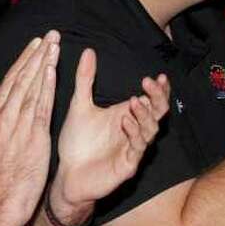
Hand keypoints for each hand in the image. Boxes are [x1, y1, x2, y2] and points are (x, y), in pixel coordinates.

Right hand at [0, 31, 59, 225]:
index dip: (24, 61)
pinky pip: (40, 105)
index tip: (36, 44)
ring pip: (31, 87)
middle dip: (37, 54)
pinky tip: (53, 70)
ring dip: (44, 63)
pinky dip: (46, 85)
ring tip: (55, 44)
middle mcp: (1, 117)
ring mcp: (16, 125)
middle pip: (22, 78)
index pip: (10, 81)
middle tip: (51, 35)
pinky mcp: (31, 136)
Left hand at [49, 49, 168, 217]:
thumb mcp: (80, 106)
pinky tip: (125, 121)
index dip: (159, 90)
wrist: (66, 174)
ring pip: (151, 130)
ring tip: (134, 101)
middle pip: (158, 113)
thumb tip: (89, 51)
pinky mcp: (127, 166)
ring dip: (145, 115)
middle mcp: (134, 132)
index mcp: (127, 117)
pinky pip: (137, 148)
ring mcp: (132, 150)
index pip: (152, 101)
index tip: (156, 76)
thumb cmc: (76, 143)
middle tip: (149, 83)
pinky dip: (134, 133)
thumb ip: (85, 80)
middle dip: (158, 98)